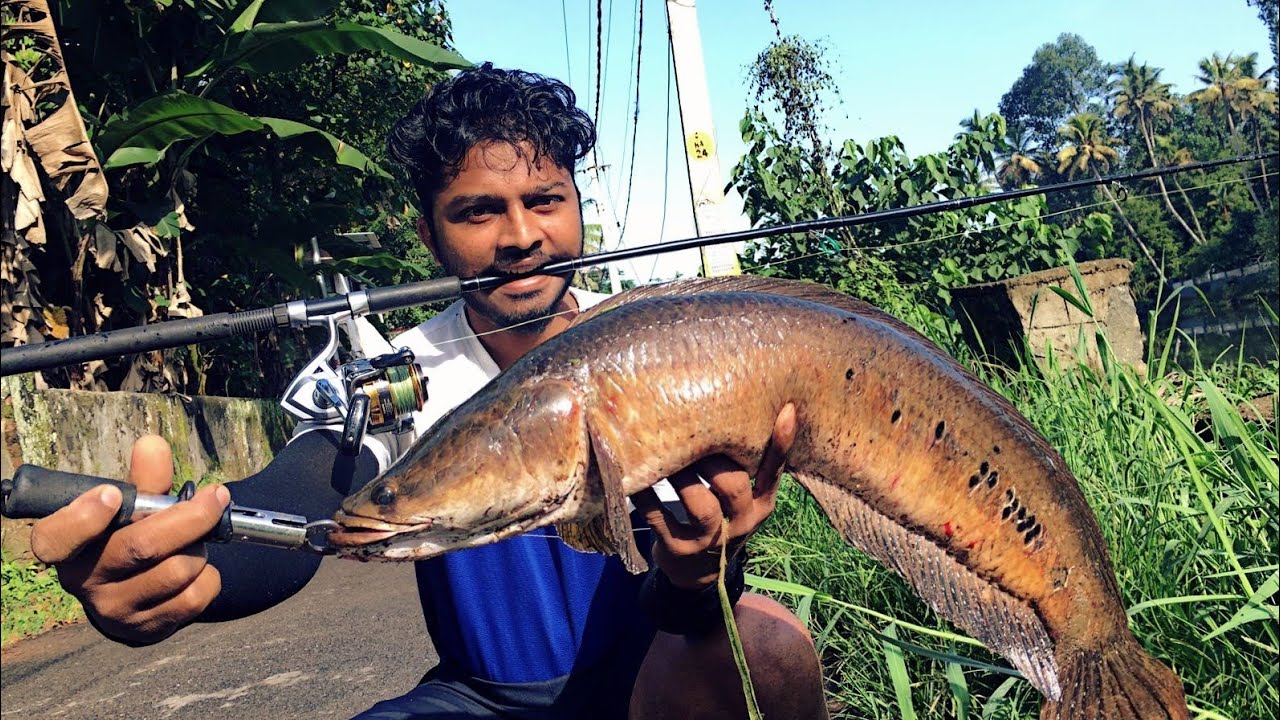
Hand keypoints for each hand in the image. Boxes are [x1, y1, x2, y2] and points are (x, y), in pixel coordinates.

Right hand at [29, 435, 227, 643]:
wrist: (138, 591)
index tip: (113, 494)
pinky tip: (198, 570)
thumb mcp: (131, 507)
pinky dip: (209, 576)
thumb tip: (152, 445)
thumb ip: (143, 479)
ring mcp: (115, 610)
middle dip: (190, 516)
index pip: (56, 539)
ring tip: (195, 541)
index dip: (83, 517)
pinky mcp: (146, 629)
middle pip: (141, 547)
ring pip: (178, 570)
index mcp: (68, 547)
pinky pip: (195, 597)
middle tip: (217, 495)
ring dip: (200, 547)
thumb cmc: (129, 536)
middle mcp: (84, 582)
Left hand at [632, 403, 796, 589]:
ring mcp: (709, 542)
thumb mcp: (741, 502)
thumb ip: (742, 468)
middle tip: (693, 435)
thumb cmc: (719, 520)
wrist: (696, 575)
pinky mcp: (678, 550)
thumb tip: (733, 411)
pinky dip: (647, 495)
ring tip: (665, 453)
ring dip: (681, 476)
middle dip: (712, 458)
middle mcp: (740, 525)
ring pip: (701, 506)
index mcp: (760, 507)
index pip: (774, 473)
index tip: (786, 411)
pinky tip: (637, 477)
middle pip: (733, 486)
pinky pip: (660, 518)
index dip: (781, 444)